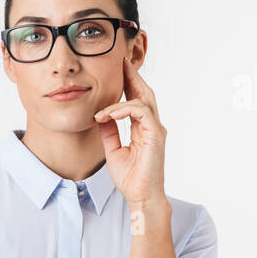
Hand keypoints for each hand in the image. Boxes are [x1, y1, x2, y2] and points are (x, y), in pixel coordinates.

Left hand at [93, 57, 165, 204]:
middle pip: (145, 93)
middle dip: (133, 76)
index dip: (129, 83)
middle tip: (121, 61)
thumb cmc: (130, 177)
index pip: (137, 99)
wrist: (140, 196)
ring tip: (107, 93)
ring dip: (124, 94)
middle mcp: (152, 126)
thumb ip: (109, 132)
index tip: (118, 70)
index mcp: (143, 128)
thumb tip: (101, 115)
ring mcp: (156, 129)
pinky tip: (110, 112)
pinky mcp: (155, 135)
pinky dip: (124, 109)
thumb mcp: (113, 150)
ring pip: (144, 99)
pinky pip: (141, 113)